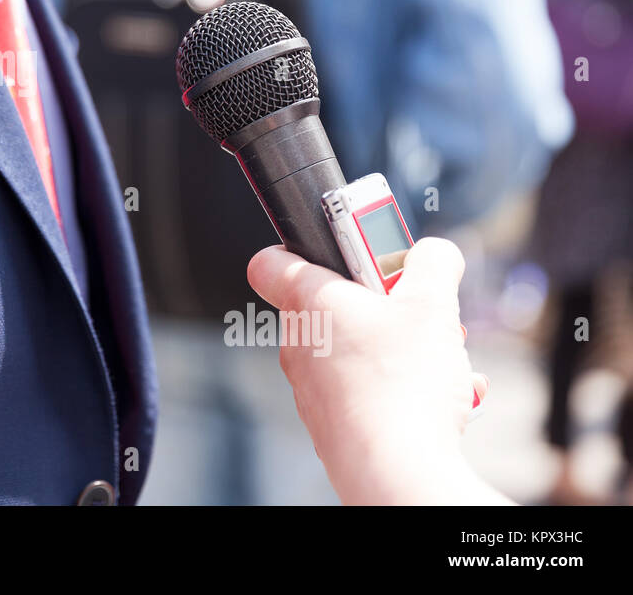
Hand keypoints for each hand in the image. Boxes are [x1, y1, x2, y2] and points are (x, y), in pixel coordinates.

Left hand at [247, 237, 509, 504]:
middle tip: (420, 312)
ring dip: (402, 349)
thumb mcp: (433, 304)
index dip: (301, 247)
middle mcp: (299, 342)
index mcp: (309, 301)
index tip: (344, 251)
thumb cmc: (402, 385)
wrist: (396, 470)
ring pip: (358, 350)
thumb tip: (436, 252)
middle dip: (385, 305)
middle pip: (335, 305)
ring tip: (445, 363)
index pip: (271, 261)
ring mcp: (311, 386)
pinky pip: (366, 390)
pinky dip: (402, 388)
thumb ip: (434, 263)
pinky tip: (445, 399)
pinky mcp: (331, 422)